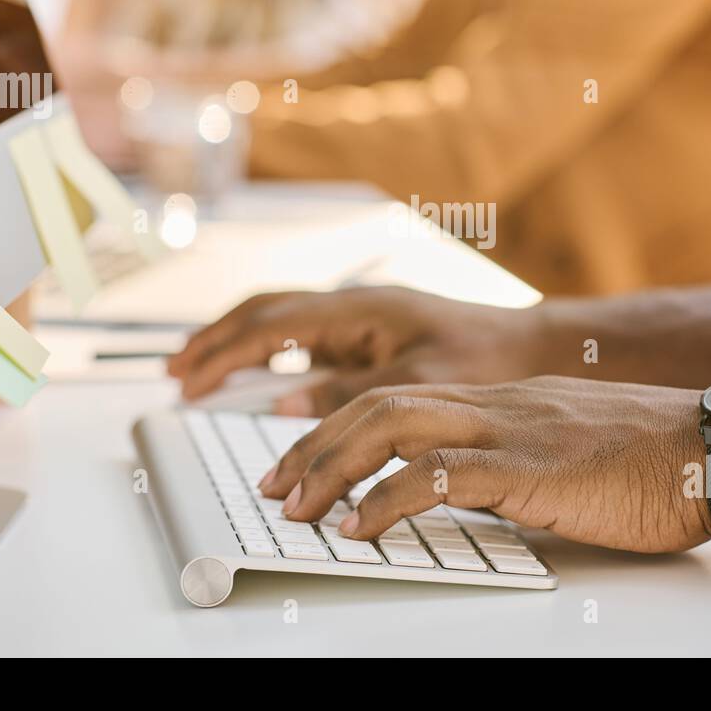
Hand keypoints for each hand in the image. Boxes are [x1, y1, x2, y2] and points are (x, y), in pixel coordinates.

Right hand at [167, 287, 547, 412]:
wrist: (535, 346)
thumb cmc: (487, 360)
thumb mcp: (420, 386)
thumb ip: (350, 395)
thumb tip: (283, 405)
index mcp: (361, 308)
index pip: (272, 325)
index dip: (223, 353)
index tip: (186, 381)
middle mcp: (355, 304)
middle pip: (266, 312)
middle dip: (216, 340)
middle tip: (175, 372)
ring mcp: (363, 316)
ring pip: (283, 320)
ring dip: (240, 343)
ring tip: (201, 370)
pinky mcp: (373, 332)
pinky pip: (307, 338)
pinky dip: (273, 354)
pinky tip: (263, 377)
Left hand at [258, 376, 710, 553]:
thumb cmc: (656, 459)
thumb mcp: (570, 449)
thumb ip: (516, 457)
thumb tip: (468, 489)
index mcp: (505, 400)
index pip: (402, 395)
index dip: (342, 424)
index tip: (305, 459)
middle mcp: (497, 404)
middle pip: (381, 402)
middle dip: (316, 441)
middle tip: (276, 484)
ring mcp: (512, 429)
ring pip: (395, 425)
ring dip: (332, 464)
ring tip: (296, 505)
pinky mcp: (530, 467)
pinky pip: (439, 476)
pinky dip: (386, 500)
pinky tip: (359, 525)